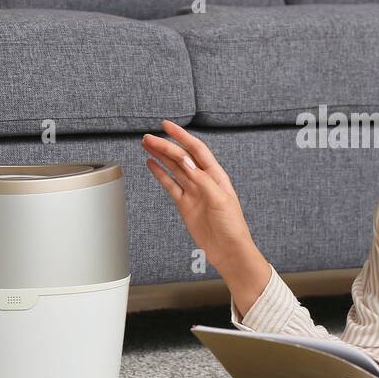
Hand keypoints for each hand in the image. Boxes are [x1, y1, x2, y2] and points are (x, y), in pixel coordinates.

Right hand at [142, 119, 258, 273]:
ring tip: (147, 145)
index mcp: (216, 176)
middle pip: (181, 158)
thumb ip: (203, 180)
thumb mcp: (220, 200)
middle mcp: (204, 181)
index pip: (196, 150)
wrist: (229, 250)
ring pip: (174, 169)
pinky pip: (170, 185)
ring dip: (161, 156)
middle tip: (148, 138)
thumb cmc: (232, 227)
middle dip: (165, 146)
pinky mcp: (185, 205)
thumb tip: (187, 162)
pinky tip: (152, 164)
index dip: (182, 137)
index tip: (167, 127)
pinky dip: (160, 174)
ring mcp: (193, 192)